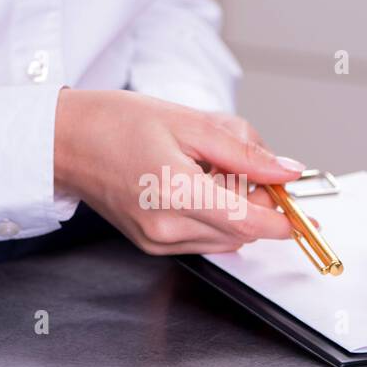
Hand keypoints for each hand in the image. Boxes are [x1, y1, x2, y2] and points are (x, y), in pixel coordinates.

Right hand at [53, 89, 303, 254]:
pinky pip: (202, 237)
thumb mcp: (189, 122)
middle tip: (242, 161)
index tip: (302, 213)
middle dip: (256, 201)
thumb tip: (287, 171)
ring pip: (225, 237)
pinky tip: (192, 183)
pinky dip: (212, 214)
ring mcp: (157, 241)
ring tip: (206, 166)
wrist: (64, 140)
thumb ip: (244, 151)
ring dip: (234, 208)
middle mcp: (166, 227)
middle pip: (242, 230)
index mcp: (176, 192)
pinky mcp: (151, 244)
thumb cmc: (114, 122)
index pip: (250, 222)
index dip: (284, 220)